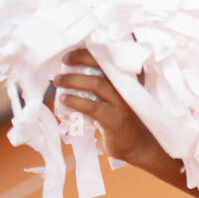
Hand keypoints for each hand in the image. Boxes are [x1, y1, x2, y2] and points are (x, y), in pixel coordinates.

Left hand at [54, 48, 158, 166]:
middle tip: (64, 61)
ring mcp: (123, 103)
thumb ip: (108, 83)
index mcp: (129, 77)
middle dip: (81, 59)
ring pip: (96, 84)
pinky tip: (63, 99)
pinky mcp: (116, 120)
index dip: (89, 52)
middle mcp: (129, 86)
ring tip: (58, 80)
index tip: (71, 53)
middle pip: (103, 66)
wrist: (140, 145)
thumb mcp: (121, 96)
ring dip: (73, 80)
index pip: (110, 57)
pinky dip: (75, 101)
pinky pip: (92, 107)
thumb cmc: (125, 117)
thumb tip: (77, 71)